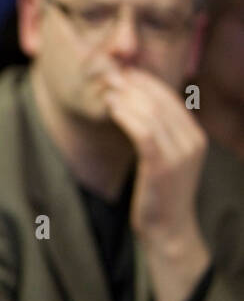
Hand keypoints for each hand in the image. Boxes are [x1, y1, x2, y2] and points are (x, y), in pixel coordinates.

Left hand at [104, 68, 211, 300]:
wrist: (167, 229)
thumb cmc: (158, 191)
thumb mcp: (163, 156)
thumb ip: (156, 130)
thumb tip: (133, 101)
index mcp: (195, 134)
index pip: (169, 95)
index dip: (143, 80)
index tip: (118, 71)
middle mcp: (193, 140)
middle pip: (160, 99)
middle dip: (132, 83)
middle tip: (107, 74)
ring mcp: (181, 154)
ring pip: (152, 112)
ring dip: (127, 96)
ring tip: (106, 88)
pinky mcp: (163, 167)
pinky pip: (145, 133)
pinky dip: (128, 117)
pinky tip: (112, 109)